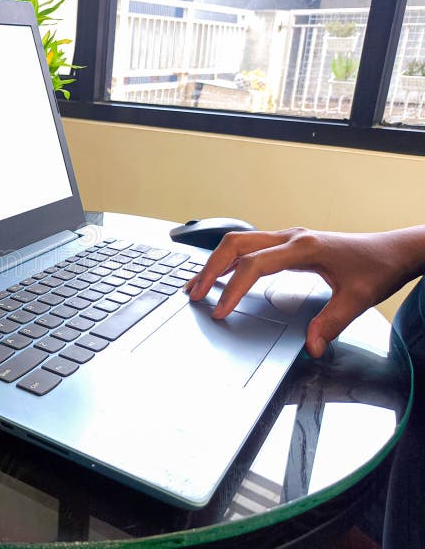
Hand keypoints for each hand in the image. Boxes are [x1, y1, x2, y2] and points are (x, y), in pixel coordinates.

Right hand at [185, 226, 424, 356]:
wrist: (393, 250)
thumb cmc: (377, 267)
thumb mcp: (358, 298)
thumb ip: (331, 323)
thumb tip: (311, 347)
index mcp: (303, 247)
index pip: (254, 265)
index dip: (233, 288)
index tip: (220, 311)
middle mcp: (290, 238)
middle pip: (235, 245)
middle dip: (209, 269)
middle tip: (193, 294)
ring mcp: (287, 239)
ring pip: (238, 243)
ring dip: (215, 262)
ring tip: (196, 286)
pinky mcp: (287, 245)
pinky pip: (248, 248)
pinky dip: (228, 262)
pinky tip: (220, 277)